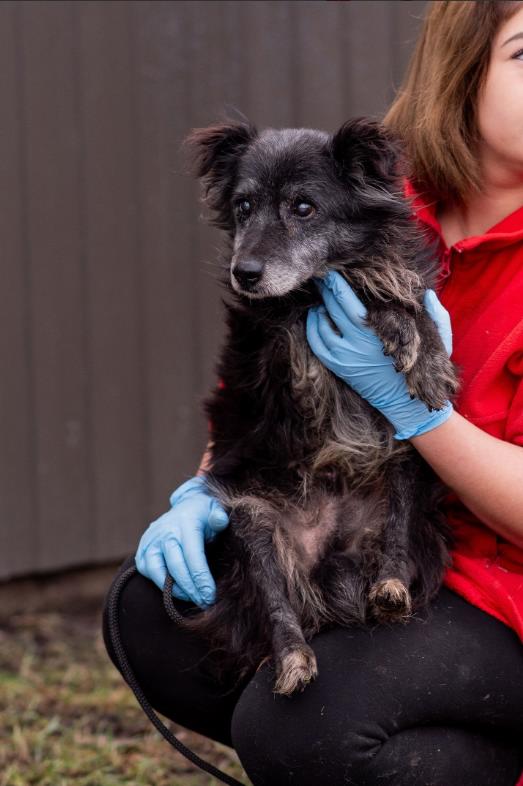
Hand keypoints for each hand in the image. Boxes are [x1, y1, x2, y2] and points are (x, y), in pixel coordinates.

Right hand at [135, 476, 228, 606]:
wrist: (185, 508)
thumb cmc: (204, 516)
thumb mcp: (216, 510)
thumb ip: (219, 517)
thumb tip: (220, 521)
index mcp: (185, 523)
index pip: (192, 555)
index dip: (201, 578)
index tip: (210, 596)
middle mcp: (165, 532)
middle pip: (175, 567)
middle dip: (191, 590)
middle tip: (205, 603)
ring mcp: (151, 541)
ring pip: (157, 572)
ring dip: (174, 590)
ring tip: (192, 597)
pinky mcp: (142, 550)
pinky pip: (148, 572)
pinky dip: (161, 584)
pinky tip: (178, 590)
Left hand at [306, 270, 453, 439]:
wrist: (406, 403)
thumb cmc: (421, 368)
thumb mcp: (438, 341)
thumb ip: (437, 315)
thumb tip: (428, 293)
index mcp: (377, 332)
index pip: (349, 300)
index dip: (337, 284)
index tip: (332, 271)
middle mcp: (356, 343)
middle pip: (332, 308)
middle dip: (326, 289)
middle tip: (321, 276)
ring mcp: (343, 356)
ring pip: (320, 325)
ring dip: (318, 308)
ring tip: (321, 298)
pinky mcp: (338, 367)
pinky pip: (317, 344)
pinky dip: (312, 328)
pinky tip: (316, 318)